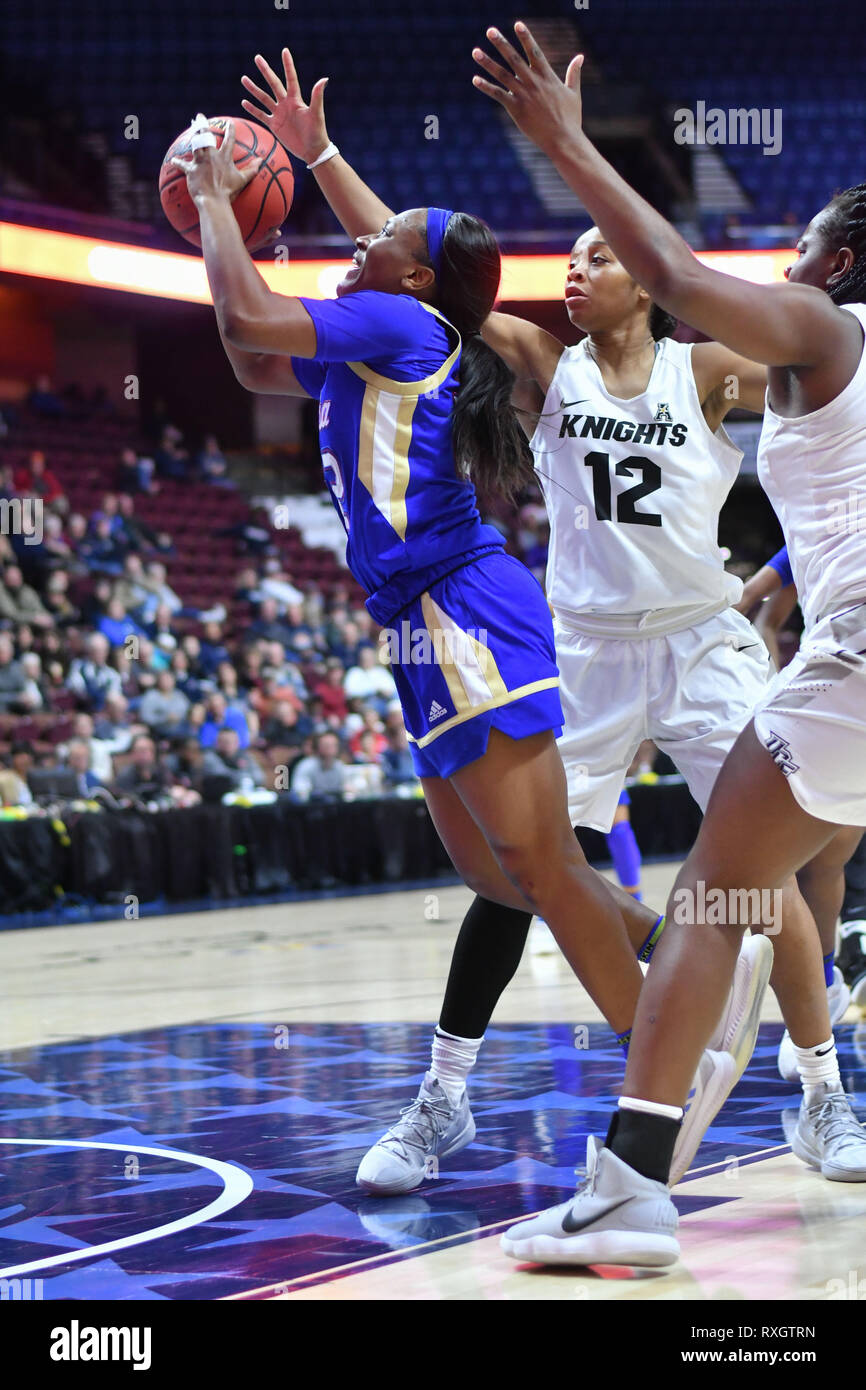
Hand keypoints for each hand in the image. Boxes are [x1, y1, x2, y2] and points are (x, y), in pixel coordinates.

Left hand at [171, 119, 260, 204]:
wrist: (214, 201)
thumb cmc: (228, 192)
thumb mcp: (242, 180)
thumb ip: (252, 169)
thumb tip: (262, 161)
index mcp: (223, 157)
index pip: (229, 140)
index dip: (230, 130)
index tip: (230, 123)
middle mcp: (211, 155)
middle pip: (205, 135)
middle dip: (202, 124)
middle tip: (199, 116)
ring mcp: (200, 162)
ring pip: (194, 144)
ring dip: (192, 136)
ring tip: (190, 129)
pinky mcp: (191, 170)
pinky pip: (183, 165)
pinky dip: (178, 163)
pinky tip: (173, 160)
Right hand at [241, 47, 329, 164]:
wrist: (312, 151)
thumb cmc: (317, 132)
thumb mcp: (316, 113)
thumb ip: (317, 96)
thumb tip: (324, 79)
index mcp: (296, 99)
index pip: (291, 78)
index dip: (288, 65)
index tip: (285, 50)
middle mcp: (286, 103)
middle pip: (273, 84)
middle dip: (265, 71)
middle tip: (257, 58)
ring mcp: (279, 114)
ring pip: (264, 98)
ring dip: (254, 89)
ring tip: (244, 79)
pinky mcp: (274, 125)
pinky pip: (261, 115)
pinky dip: (253, 109)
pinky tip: (244, 102)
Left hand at [472, 21, 584, 152]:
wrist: (563, 140)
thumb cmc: (571, 118)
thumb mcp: (574, 93)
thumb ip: (574, 73)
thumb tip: (580, 56)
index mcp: (547, 76)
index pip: (534, 51)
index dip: (525, 37)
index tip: (517, 24)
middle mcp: (534, 82)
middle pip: (514, 58)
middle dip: (501, 44)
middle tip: (490, 31)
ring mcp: (524, 95)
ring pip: (502, 75)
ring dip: (488, 62)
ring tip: (475, 51)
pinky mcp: (516, 109)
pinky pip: (498, 95)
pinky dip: (486, 87)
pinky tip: (475, 79)